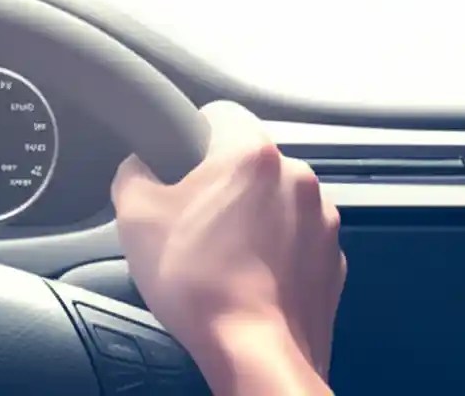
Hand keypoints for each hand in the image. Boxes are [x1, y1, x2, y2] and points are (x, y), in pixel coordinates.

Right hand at [112, 101, 344, 394]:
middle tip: (187, 218)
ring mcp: (322, 220)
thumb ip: (133, 171)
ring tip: (216, 254)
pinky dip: (272, 250)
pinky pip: (295, 238)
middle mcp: (297, 177)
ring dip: (248, 215)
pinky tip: (243, 276)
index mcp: (250, 153)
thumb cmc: (200, 285)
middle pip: (247, 159)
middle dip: (218, 181)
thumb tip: (141, 166)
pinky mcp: (332, 259)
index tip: (175, 164)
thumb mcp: (134, 213)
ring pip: (273, 199)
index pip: (216, 111)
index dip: (186, 133)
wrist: (254, 354)